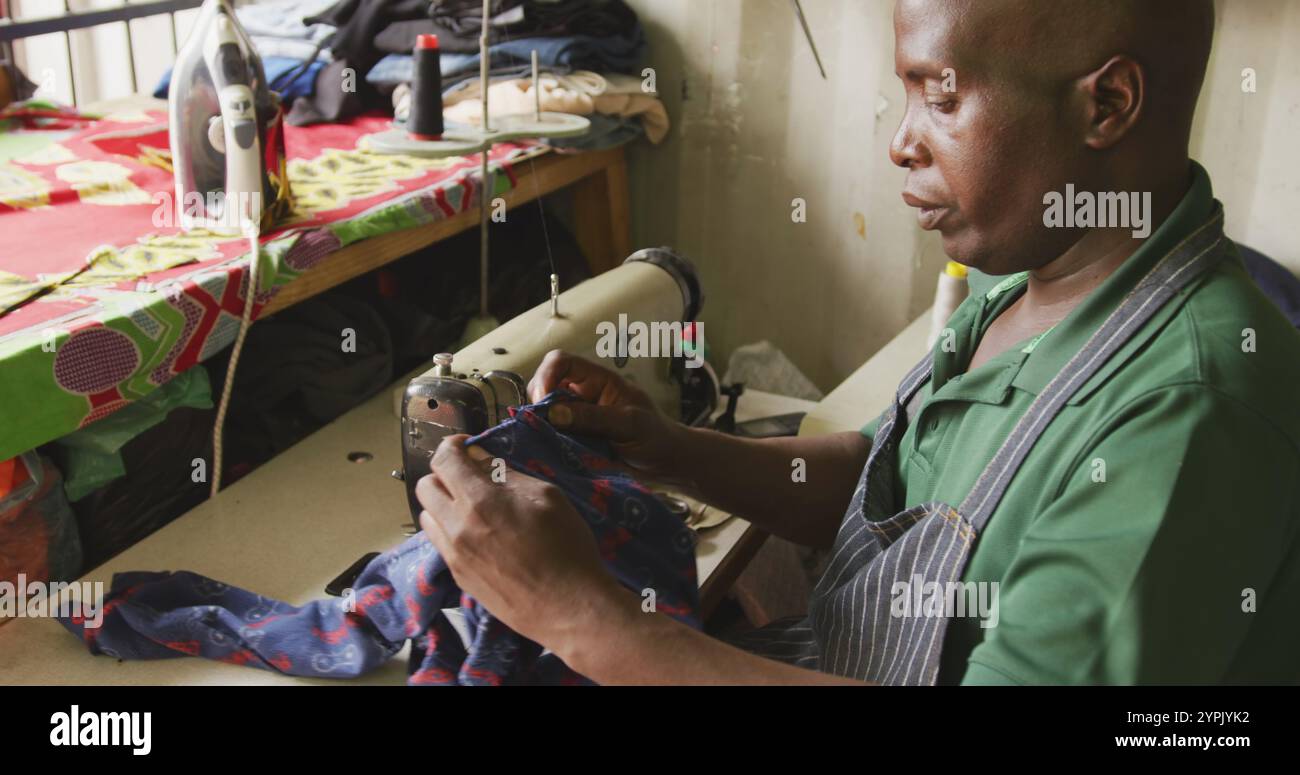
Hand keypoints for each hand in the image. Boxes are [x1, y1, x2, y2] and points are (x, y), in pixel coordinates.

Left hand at [416, 435, 622, 651]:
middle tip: (471, 478)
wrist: (567, 606)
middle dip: (444, 474)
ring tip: (473, 508)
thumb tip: (482, 461)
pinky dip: (451, 530)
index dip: (453, 445)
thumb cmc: (566, 546)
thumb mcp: (547, 496)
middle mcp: (456, 526)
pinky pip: (440, 543)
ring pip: (427, 516)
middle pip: (425, 486)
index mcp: (479, 500)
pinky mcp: (458, 577)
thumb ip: (508, 474)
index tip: (468, 447)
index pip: (444, 459)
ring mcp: (453, 554)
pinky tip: (480, 535)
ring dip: (443, 504)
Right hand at [528, 349, 688, 479]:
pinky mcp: (572, 441)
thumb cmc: (656, 436)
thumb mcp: (630, 424)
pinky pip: (549, 436)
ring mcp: (575, 419)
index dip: (546, 376)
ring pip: (543, 413)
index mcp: (597, 380)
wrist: (665, 464)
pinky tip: (548, 453)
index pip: (561, 362)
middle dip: (538, 404)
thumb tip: (554, 414)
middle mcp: (581, 396)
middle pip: (543, 386)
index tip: (543, 404)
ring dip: (539, 426)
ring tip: (544, 443)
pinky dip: (544, 443)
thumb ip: (595, 418)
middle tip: (541, 428)